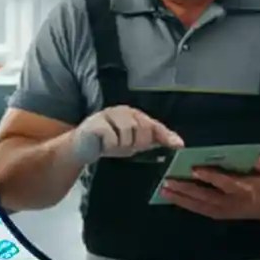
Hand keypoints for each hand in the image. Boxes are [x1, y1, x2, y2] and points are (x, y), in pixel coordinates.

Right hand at [67, 105, 183, 164]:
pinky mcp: (96, 123)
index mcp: (134, 114)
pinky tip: (102, 144)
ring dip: (120, 146)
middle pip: (142, 129)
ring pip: (127, 134)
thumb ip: (153, 140)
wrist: (81, 148)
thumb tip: (178, 143)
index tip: (179, 145)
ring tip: (112, 145)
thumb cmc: (109, 142)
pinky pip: (111, 139)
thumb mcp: (133, 143)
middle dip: (136, 143)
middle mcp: (123, 111)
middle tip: (124, 147)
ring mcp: (108, 114)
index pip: (154, 125)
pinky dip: (108, 146)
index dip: (166, 135)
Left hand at [162, 154, 259, 220]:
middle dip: (186, 188)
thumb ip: (259, 161)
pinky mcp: (218, 215)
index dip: (210, 176)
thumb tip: (246, 154)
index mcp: (244, 188)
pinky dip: (184, 203)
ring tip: (163, 190)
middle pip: (206, 195)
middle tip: (168, 180)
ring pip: (198, 204)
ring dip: (180, 198)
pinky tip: (171, 197)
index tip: (194, 169)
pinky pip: (198, 209)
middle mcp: (231, 202)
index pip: (225, 182)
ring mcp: (223, 211)